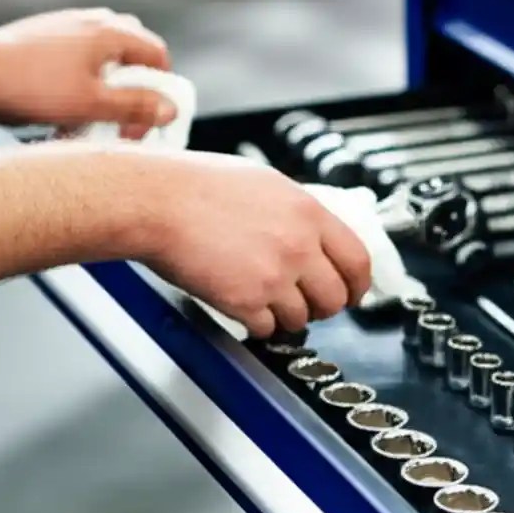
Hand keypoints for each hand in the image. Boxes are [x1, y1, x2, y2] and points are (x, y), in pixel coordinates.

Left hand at [0, 8, 174, 138]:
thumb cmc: (29, 86)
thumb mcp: (93, 105)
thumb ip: (136, 107)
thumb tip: (169, 110)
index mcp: (112, 32)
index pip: (158, 55)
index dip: (161, 88)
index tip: (149, 115)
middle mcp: (92, 21)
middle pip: (132, 53)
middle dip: (134, 87)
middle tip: (123, 115)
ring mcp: (67, 25)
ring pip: (104, 57)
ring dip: (107, 86)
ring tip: (91, 115)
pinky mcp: (45, 36)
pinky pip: (78, 56)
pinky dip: (83, 80)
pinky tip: (65, 105)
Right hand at [134, 151, 371, 338]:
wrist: (155, 201)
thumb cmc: (197, 185)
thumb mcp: (266, 183)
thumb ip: (298, 213)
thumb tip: (316, 233)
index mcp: (309, 213)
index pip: (357, 260)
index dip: (358, 285)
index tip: (354, 294)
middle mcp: (299, 245)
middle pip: (336, 297)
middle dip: (325, 308)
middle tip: (309, 306)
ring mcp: (274, 275)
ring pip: (302, 318)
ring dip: (288, 317)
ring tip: (267, 303)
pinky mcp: (246, 300)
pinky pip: (268, 329)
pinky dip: (258, 325)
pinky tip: (244, 309)